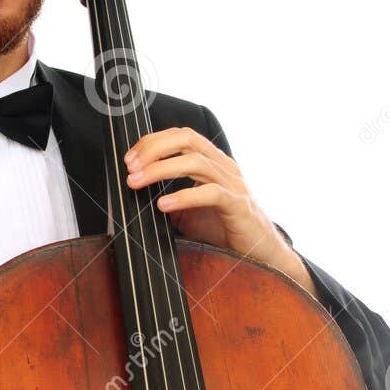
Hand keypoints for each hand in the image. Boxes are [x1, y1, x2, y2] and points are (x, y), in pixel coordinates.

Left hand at [123, 127, 318, 299]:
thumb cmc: (223, 229)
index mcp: (212, 162)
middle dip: (154, 148)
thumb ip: (168, 196)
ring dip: (160, 169)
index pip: (180, 136)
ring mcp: (233, 183)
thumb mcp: (188, 210)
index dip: (152, 141)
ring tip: (137, 182)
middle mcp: (223, 166)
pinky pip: (210, 193)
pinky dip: (183, 197)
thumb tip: (136, 193)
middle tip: (130, 166)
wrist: (260, 253)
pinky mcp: (238, 205)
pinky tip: (163, 205)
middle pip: (187, 139)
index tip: (130, 158)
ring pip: (195, 162)